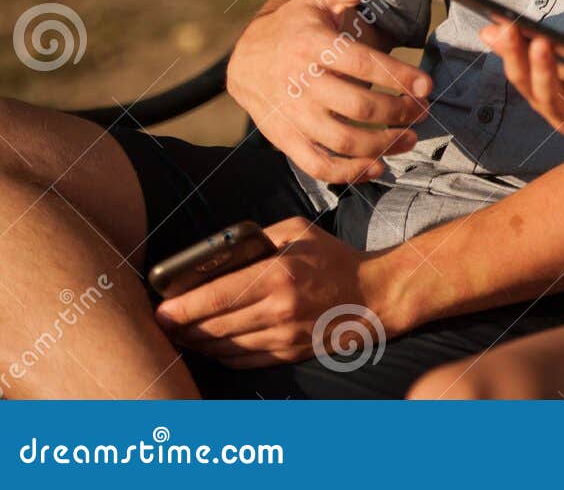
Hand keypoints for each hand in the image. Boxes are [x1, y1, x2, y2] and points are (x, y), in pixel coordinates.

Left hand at [154, 218, 393, 367]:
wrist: (373, 294)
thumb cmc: (334, 257)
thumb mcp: (297, 232)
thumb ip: (256, 238)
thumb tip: (216, 252)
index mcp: (278, 273)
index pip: (216, 296)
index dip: (181, 308)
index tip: (160, 311)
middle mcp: (279, 308)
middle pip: (214, 326)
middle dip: (181, 328)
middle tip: (162, 325)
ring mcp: (284, 335)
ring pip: (225, 347)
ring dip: (197, 344)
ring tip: (181, 335)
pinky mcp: (289, 353)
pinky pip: (244, 361)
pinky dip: (221, 356)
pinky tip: (211, 347)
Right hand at [228, 0, 430, 183]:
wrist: (244, 58)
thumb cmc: (295, 24)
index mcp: (313, 45)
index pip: (363, 65)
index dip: (399, 77)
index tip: (427, 85)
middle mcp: (300, 82)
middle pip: (358, 108)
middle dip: (399, 113)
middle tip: (422, 111)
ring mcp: (292, 115)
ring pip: (342, 140)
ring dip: (382, 146)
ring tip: (410, 138)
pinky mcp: (286, 139)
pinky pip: (318, 164)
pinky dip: (350, 173)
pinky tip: (378, 167)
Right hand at [483, 20, 563, 187]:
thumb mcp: (560, 82)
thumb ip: (528, 58)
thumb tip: (488, 31)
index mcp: (546, 103)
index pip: (522, 81)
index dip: (512, 56)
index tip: (508, 28)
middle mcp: (563, 120)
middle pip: (549, 97)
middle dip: (544, 70)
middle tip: (541, 43)